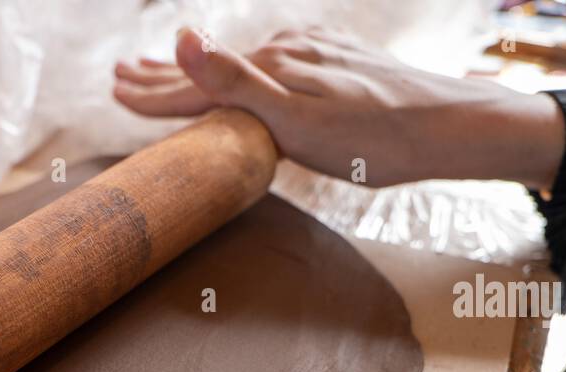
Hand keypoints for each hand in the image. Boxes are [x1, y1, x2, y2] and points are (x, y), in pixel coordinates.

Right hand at [115, 26, 564, 190]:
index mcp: (271, 70)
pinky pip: (272, 61)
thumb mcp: (297, 121)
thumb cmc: (374, 141)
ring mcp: (314, 53)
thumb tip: (183, 37)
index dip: (153, 92)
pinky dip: (240, 68)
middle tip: (121, 74)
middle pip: (211, 66)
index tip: (115, 92)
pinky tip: (243, 67)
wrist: (450, 127)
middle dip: (164, 73)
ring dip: (198, 69)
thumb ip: (237, 83)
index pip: (196, 84)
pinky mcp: (336, 60)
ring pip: (241, 62)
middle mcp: (288, 52)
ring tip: (170, 64)